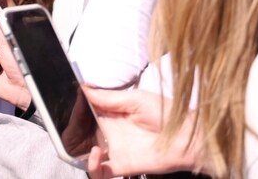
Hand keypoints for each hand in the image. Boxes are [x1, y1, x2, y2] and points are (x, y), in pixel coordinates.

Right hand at [83, 88, 204, 177]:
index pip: (89, 110)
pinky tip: (95, 154)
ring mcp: (115, 150)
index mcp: (115, 113)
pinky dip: (91, 166)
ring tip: (78, 141)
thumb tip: (86, 88)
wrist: (187, 137)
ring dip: (77, 149)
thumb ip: (109, 97)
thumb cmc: (167, 114)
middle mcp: (111, 132)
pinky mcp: (120, 166)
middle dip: (73, 128)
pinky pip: (99, 171)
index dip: (79, 106)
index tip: (72, 97)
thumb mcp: (136, 99)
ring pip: (87, 153)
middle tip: (70, 122)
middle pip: (84, 132)